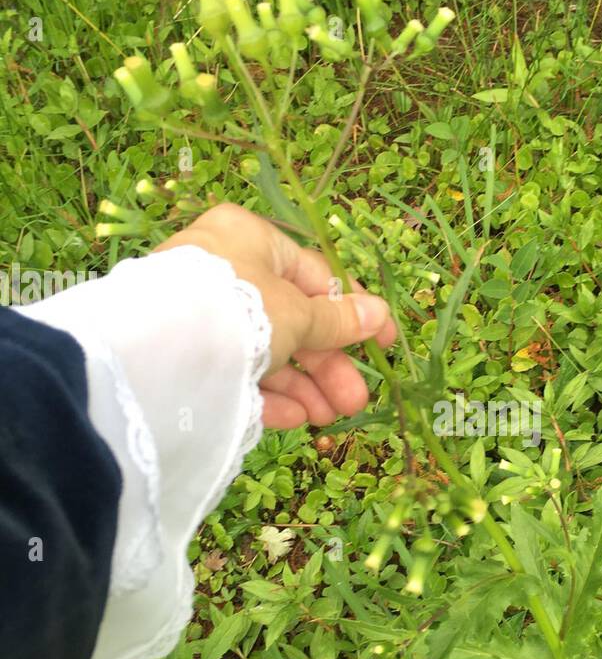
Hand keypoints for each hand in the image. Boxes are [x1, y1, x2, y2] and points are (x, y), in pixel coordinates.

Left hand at [155, 202, 396, 429]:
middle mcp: (223, 269)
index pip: (313, 274)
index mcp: (250, 239)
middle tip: (355, 400)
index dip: (353, 313)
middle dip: (328, 365)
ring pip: (265, 350)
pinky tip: (295, 419)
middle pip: (291, 319)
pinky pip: (235, 370)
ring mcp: (202, 311)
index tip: (383, 344)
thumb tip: (379, 314)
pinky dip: (267, 394)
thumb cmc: (242, 309)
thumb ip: (338, 320)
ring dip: (303, 386)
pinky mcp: (185, 351)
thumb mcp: (299, 314)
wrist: (161, 350)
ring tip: (330, 418)